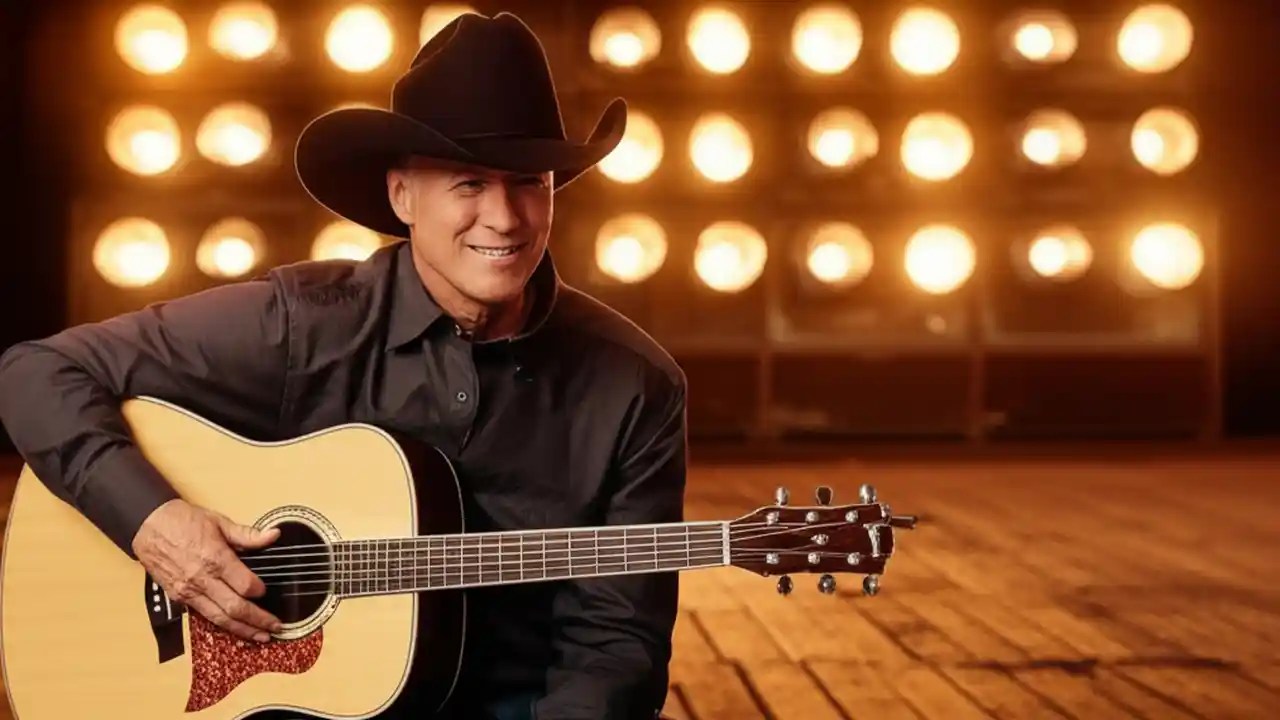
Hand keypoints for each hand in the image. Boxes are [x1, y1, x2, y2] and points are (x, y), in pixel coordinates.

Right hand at [132, 498, 282, 641]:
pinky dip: (223, 624)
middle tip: (276, 627)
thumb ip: (248, 534)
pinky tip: (236, 628)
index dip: (259, 590)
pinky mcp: (179, 598)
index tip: (267, 591)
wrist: (148, 526)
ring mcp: (189, 591)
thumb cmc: (182, 521)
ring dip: (243, 629)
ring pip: (220, 618)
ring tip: (261, 636)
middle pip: (235, 607)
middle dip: (258, 620)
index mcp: (214, 558)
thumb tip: (274, 535)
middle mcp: (202, 579)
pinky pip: (204, 616)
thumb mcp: (219, 522)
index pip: (244, 585)